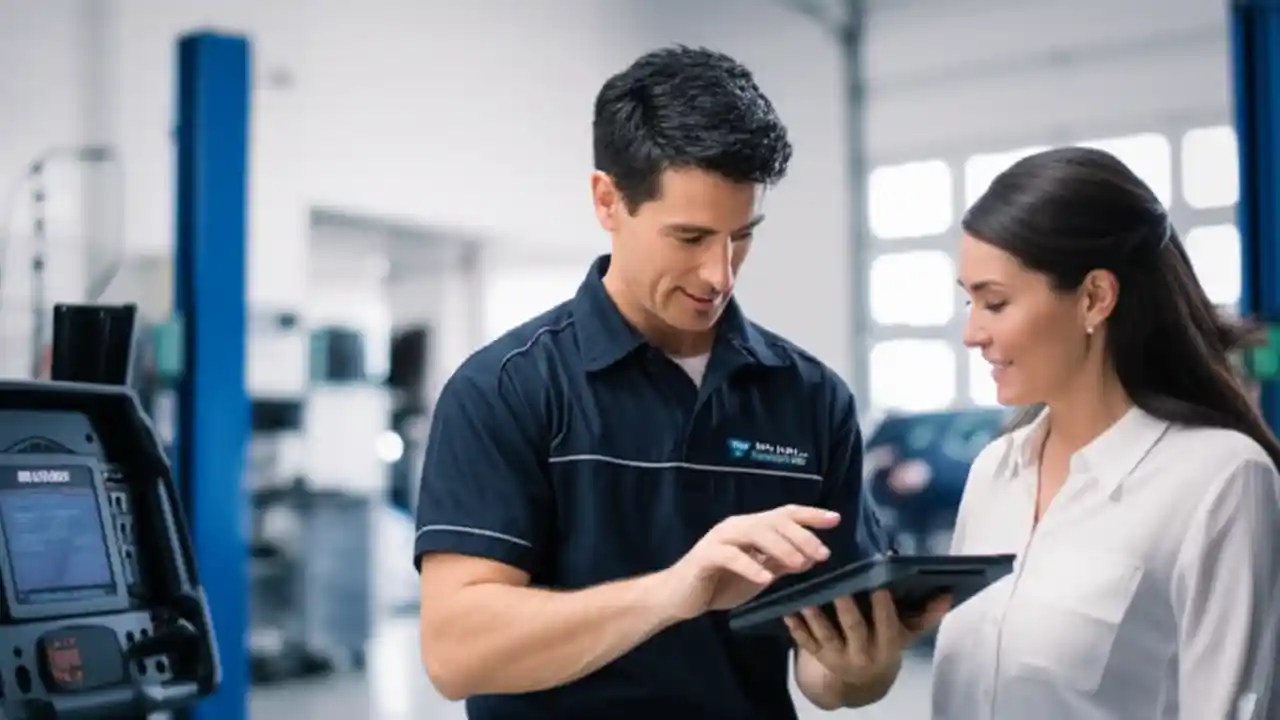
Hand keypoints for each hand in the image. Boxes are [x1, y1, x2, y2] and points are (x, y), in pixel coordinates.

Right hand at [657, 505, 841, 620]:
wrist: (679, 596)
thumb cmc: (719, 583)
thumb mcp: (759, 573)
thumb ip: (781, 563)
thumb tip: (811, 556)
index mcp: (751, 528)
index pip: (784, 515)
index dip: (810, 515)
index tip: (835, 519)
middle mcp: (737, 527)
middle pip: (773, 521)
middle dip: (801, 535)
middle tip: (822, 553)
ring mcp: (720, 539)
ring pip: (754, 533)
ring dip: (780, 547)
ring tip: (800, 564)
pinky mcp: (706, 556)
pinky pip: (730, 556)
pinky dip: (750, 565)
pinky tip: (765, 577)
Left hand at [785, 590, 950, 688]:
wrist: (863, 681)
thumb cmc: (887, 644)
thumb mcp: (908, 634)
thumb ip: (926, 615)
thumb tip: (948, 593)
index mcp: (888, 645)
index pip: (887, 624)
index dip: (882, 606)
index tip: (878, 584)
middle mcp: (863, 653)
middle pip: (854, 628)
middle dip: (846, 607)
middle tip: (839, 585)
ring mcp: (838, 657)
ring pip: (826, 635)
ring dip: (815, 616)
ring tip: (807, 596)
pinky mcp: (819, 656)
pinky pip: (806, 642)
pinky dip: (796, 627)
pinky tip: (787, 610)